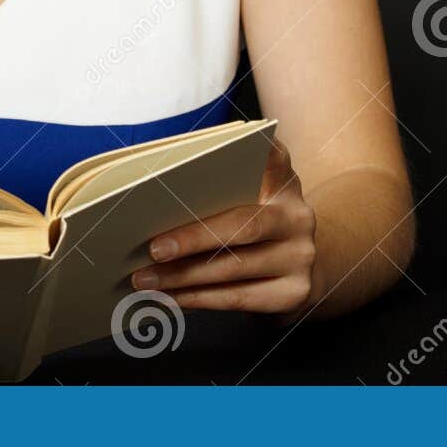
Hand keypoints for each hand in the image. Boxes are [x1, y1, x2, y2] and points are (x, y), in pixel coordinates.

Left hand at [129, 136, 316, 321]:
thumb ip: (220, 188)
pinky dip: (198, 299)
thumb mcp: (251, 197)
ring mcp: (300, 257)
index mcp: (283, 182)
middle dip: (193, 239)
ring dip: (183, 277)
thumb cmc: (256, 222)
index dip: (257, 151)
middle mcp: (297, 217)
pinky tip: (170, 296)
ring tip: (145, 279)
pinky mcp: (294, 293)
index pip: (274, 158)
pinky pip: (238, 298)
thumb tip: (155, 207)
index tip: (224, 147)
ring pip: (235, 269)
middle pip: (243, 226)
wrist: (299, 266)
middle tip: (152, 249)